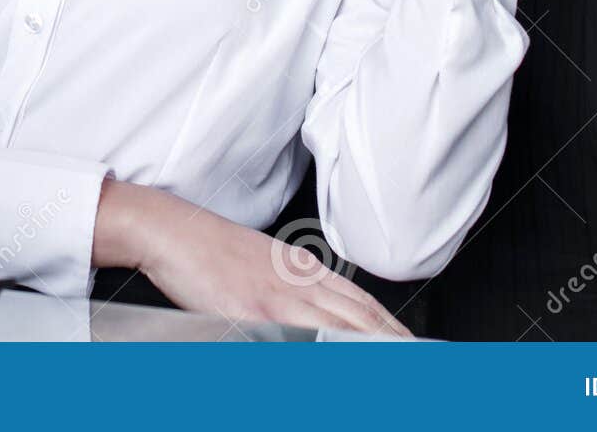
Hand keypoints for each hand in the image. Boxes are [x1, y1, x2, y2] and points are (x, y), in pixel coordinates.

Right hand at [93, 178, 408, 336]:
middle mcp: (299, 283)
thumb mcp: (262, 264)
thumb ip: (293, 288)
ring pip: (340, 329)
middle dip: (396, 344)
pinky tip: (342, 361)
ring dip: (372, 348)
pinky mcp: (253, 313)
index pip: (363, 306)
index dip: (394, 330)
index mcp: (304, 270)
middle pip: (362, 320)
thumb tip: (317, 315)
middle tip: (424, 363)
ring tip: (400, 366)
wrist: (172, 229)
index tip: (416, 347)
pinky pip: (297, 339)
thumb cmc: (210, 248)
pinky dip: (323, 349)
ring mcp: (278, 299)